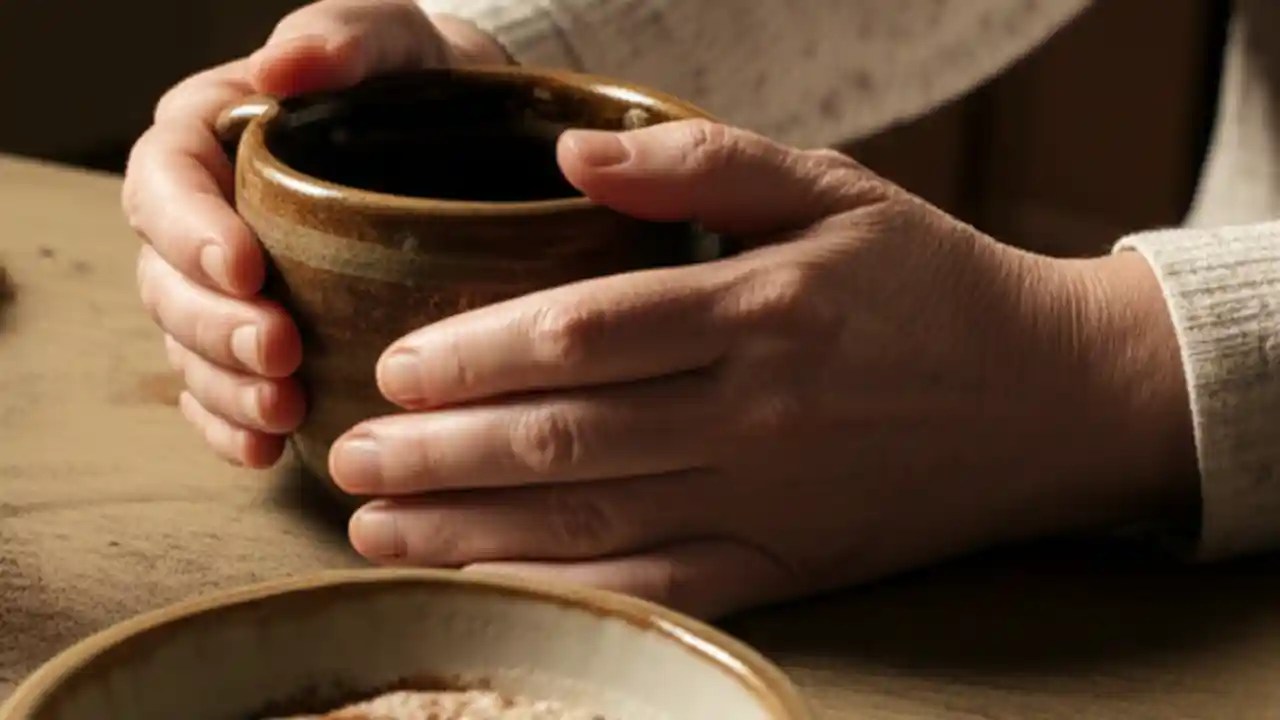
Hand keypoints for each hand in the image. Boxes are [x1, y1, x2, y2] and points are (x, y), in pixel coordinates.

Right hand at [123, 0, 508, 466]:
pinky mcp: (267, 341)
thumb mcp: (392, 39)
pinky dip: (234, 425)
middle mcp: (208, 219)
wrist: (472, 138)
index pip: (164, 183)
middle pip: (167, 279)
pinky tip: (267, 450)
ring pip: (191, 346)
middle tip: (280, 352)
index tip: (247, 267)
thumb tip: (278, 68)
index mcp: (211, 139)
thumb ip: (339, 39)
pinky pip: (222, 393)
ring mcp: (232, 289)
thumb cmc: (421, 78)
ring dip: (226, 386)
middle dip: (214, 325)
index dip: (190, 231)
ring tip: (283, 411)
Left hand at [328, 120, 1197, 617]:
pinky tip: (492, 586)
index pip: (584, 333)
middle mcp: (755, 412)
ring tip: (378, 532)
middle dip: (437, 454)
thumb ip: (702, 164)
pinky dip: (570, 592)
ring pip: (595, 523)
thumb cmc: (932, 281)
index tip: (391, 366)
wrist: (1050, 397)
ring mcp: (770, 498)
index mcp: (759, 308)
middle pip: (565, 438)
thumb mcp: (835, 188)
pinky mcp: (789, 563)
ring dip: (473, 532)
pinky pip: (662, 586)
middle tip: (346, 461)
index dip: (472, 352)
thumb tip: (572, 150)